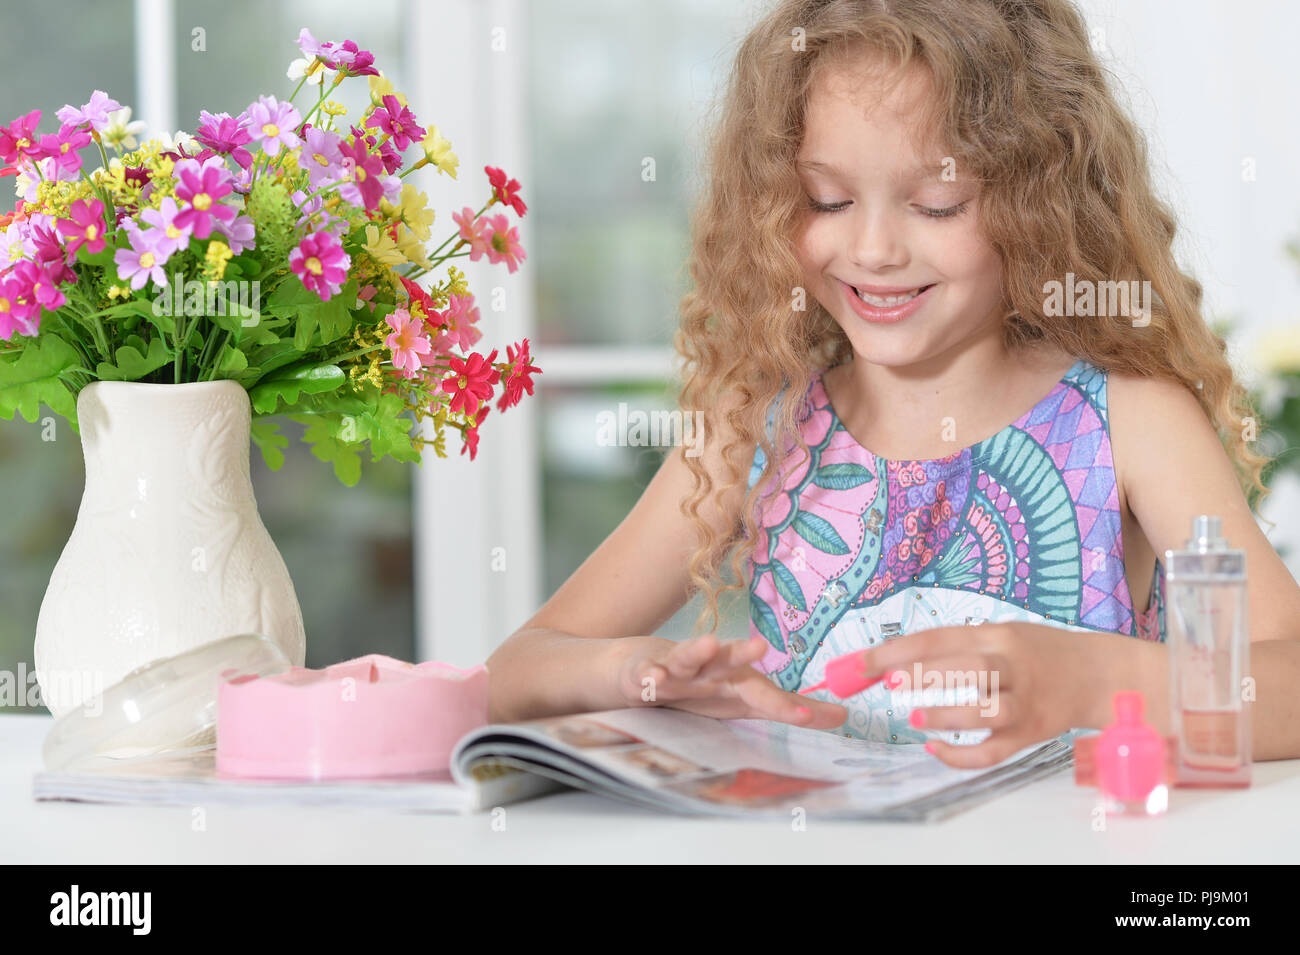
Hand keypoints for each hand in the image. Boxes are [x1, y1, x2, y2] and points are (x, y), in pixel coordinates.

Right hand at [614, 634, 846, 728]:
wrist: (640, 669)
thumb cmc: (700, 687)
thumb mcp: (743, 701)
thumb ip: (787, 707)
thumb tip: (843, 715)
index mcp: (734, 682)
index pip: (765, 693)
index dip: (786, 705)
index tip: (812, 715)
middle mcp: (709, 672)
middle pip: (730, 664)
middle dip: (743, 656)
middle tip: (760, 646)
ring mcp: (677, 672)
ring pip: (688, 659)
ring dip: (697, 652)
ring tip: (709, 644)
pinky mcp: (644, 675)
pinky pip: (646, 676)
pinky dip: (650, 676)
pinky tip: (653, 678)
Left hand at [860, 622, 1097, 767]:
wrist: (1097, 674)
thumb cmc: (1038, 652)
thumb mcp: (1003, 633)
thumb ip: (958, 647)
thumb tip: (895, 660)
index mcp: (998, 635)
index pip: (942, 638)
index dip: (900, 649)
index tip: (864, 662)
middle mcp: (1013, 666)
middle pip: (970, 668)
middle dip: (926, 674)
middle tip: (888, 681)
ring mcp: (1025, 702)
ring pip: (988, 710)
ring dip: (950, 715)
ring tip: (916, 718)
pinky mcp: (1031, 734)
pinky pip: (995, 750)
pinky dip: (964, 756)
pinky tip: (936, 750)